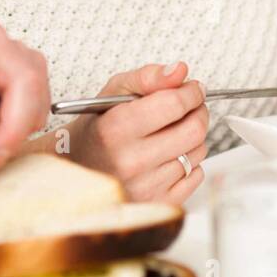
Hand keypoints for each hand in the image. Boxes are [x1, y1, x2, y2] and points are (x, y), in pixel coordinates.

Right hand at [66, 63, 207, 204]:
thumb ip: (147, 77)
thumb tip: (179, 72)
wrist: (78, 169)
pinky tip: (170, 156)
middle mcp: (129, 162)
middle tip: (191, 106)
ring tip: (173, 132)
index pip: (174, 104)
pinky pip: (196, 176)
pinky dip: (190, 162)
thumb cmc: (97, 129)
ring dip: (193, 137)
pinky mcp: (157, 204)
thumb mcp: (113, 92)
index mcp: (115, 129)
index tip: (192, 88)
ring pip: (197, 153)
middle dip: (198, 112)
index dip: (191, 91)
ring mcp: (145, 187)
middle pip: (193, 130)